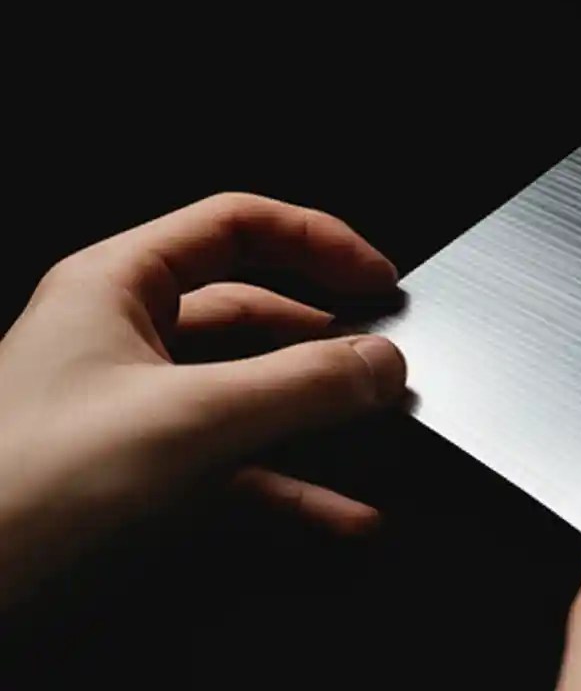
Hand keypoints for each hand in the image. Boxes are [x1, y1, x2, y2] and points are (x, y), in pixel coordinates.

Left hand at [0, 193, 406, 606]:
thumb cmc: (23, 490)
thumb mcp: (188, 421)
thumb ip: (299, 386)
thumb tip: (379, 362)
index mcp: (115, 288)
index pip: (235, 227)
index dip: (316, 242)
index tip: (378, 280)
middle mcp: (123, 341)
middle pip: (251, 313)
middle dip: (324, 337)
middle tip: (383, 357)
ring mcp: (134, 413)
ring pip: (249, 395)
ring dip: (317, 417)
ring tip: (377, 426)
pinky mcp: (142, 480)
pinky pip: (238, 470)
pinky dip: (294, 491)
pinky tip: (341, 515)